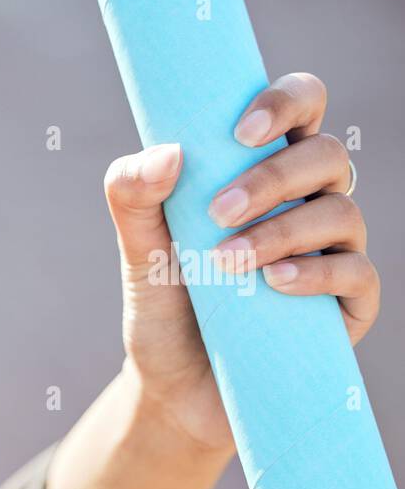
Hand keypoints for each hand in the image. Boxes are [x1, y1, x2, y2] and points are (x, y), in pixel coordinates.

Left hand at [102, 72, 376, 454]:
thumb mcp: (137, 250)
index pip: (301, 107)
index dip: (285, 101)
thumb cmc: (165, 306)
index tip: (240, 130)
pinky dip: (316, 273)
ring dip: (283, 230)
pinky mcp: (346, 306)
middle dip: (272, 177)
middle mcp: (309, 202)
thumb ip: (133, 196)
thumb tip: (168, 153)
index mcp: (266, 170)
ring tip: (226, 262)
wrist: (174, 387)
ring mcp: (334, 252)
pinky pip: (356, 274)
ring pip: (342, 211)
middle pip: (325, 154)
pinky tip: (275, 283)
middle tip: (216, 212)